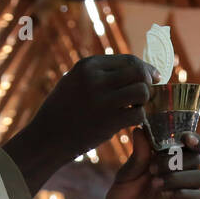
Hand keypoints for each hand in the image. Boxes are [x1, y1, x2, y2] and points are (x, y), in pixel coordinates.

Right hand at [3, 55, 158, 194]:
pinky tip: (130, 122)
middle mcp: (96, 79)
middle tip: (146, 95)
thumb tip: (133, 68)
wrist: (47, 138)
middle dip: (147, 83)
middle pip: (139, 73)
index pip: (129, 60)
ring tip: (134, 108)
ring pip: (141, 91)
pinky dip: (139, 118)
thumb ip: (99, 73)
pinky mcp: (108, 122)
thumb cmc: (62, 110)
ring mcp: (102, 100)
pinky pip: (138, 114)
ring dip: (143, 101)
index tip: (152, 77)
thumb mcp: (74, 81)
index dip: (145, 69)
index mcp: (88, 66)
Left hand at [100, 129, 199, 198]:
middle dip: (177, 160)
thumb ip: (137, 157)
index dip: (193, 138)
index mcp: (164, 157)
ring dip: (177, 177)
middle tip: (153, 168)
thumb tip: (140, 130)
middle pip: (195, 157)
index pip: (189, 143)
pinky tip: (165, 196)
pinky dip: (182, 194)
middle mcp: (177, 171)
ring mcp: (181, 189)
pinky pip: (196, 197)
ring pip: (197, 176)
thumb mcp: (124, 177)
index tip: (185, 139)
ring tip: (156, 184)